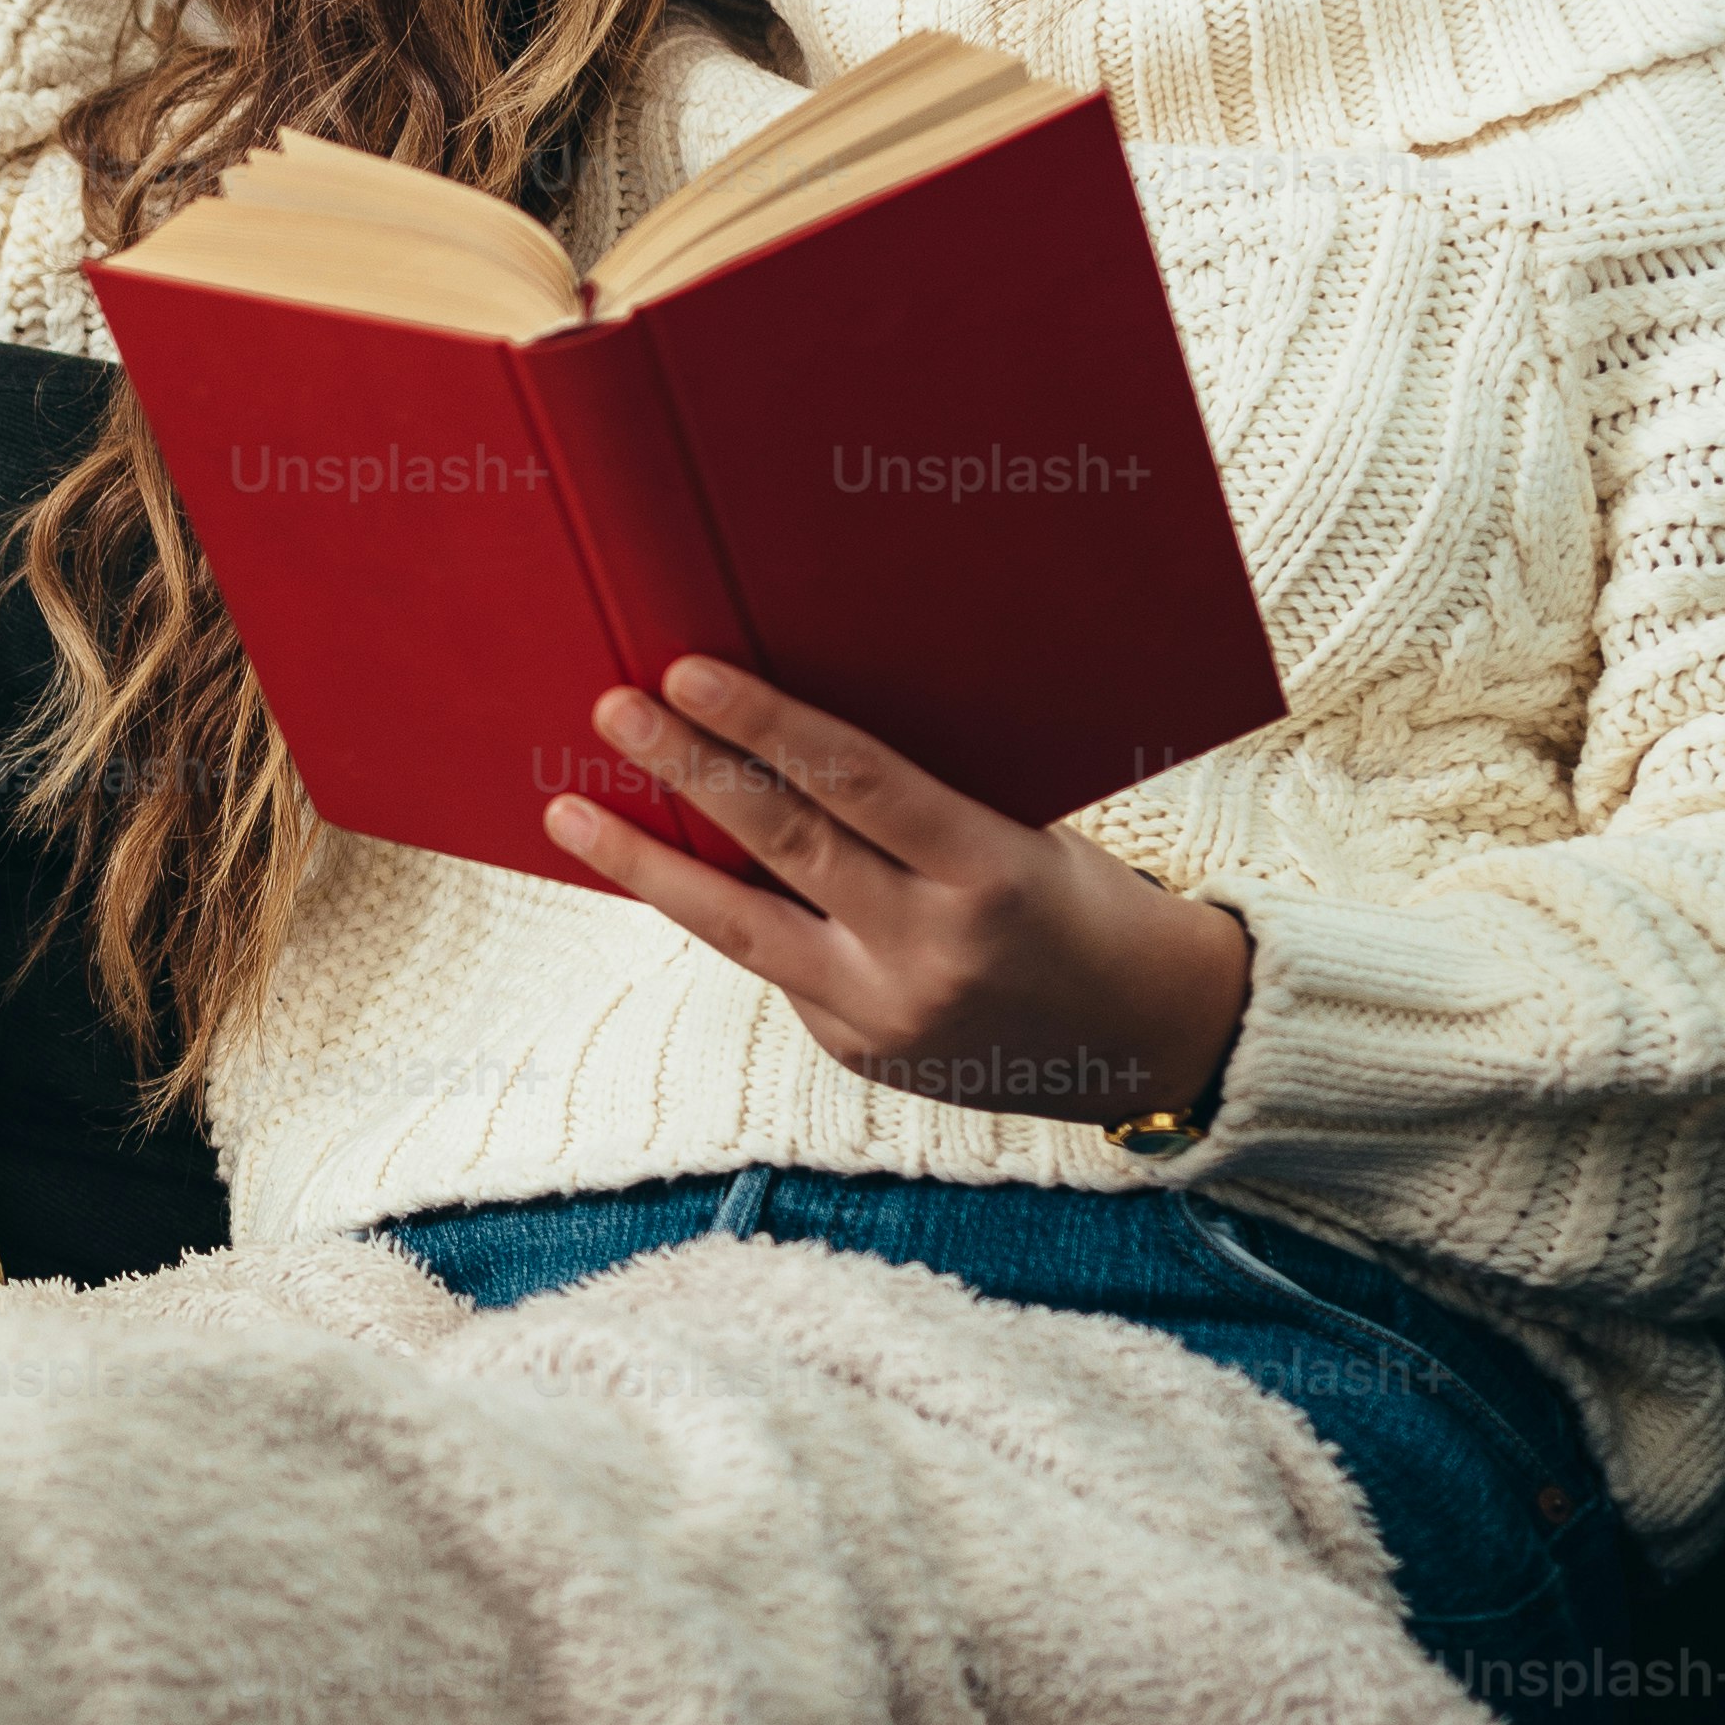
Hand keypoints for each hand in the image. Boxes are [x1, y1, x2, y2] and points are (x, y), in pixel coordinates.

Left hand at [544, 658, 1251, 1127]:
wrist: (1154, 1036)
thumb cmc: (1084, 902)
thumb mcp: (1023, 834)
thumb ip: (915, 805)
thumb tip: (782, 740)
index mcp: (989, 873)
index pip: (856, 784)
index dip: (764, 728)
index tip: (686, 673)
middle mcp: (930, 951)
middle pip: (782, 847)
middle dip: (687, 772)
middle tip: (611, 709)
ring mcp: (886, 1014)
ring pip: (739, 928)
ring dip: (646, 864)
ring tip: (570, 810)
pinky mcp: (856, 1050)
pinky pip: (775, 965)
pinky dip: (724, 910)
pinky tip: (668, 868)